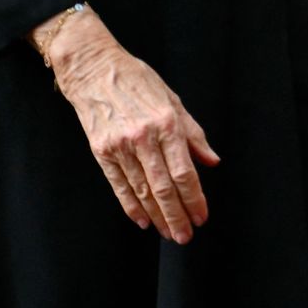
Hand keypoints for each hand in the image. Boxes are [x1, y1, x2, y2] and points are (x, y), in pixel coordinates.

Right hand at [42, 8, 218, 243]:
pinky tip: (143, 221)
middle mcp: (144, 138)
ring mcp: (121, 147)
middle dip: (177, 216)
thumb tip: (211, 162)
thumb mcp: (174, 101)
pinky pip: (120, 186)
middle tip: (186, 236)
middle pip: (164, 188)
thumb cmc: (140, 82)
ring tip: (168, 233)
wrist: (95, 71)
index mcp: (167, 124)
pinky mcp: (102, 152)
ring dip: (157, 217)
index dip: (195, 198)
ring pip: (143, 191)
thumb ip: (194, 135)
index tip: (202, 216)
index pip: (184, 172)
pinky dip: (132, 206)